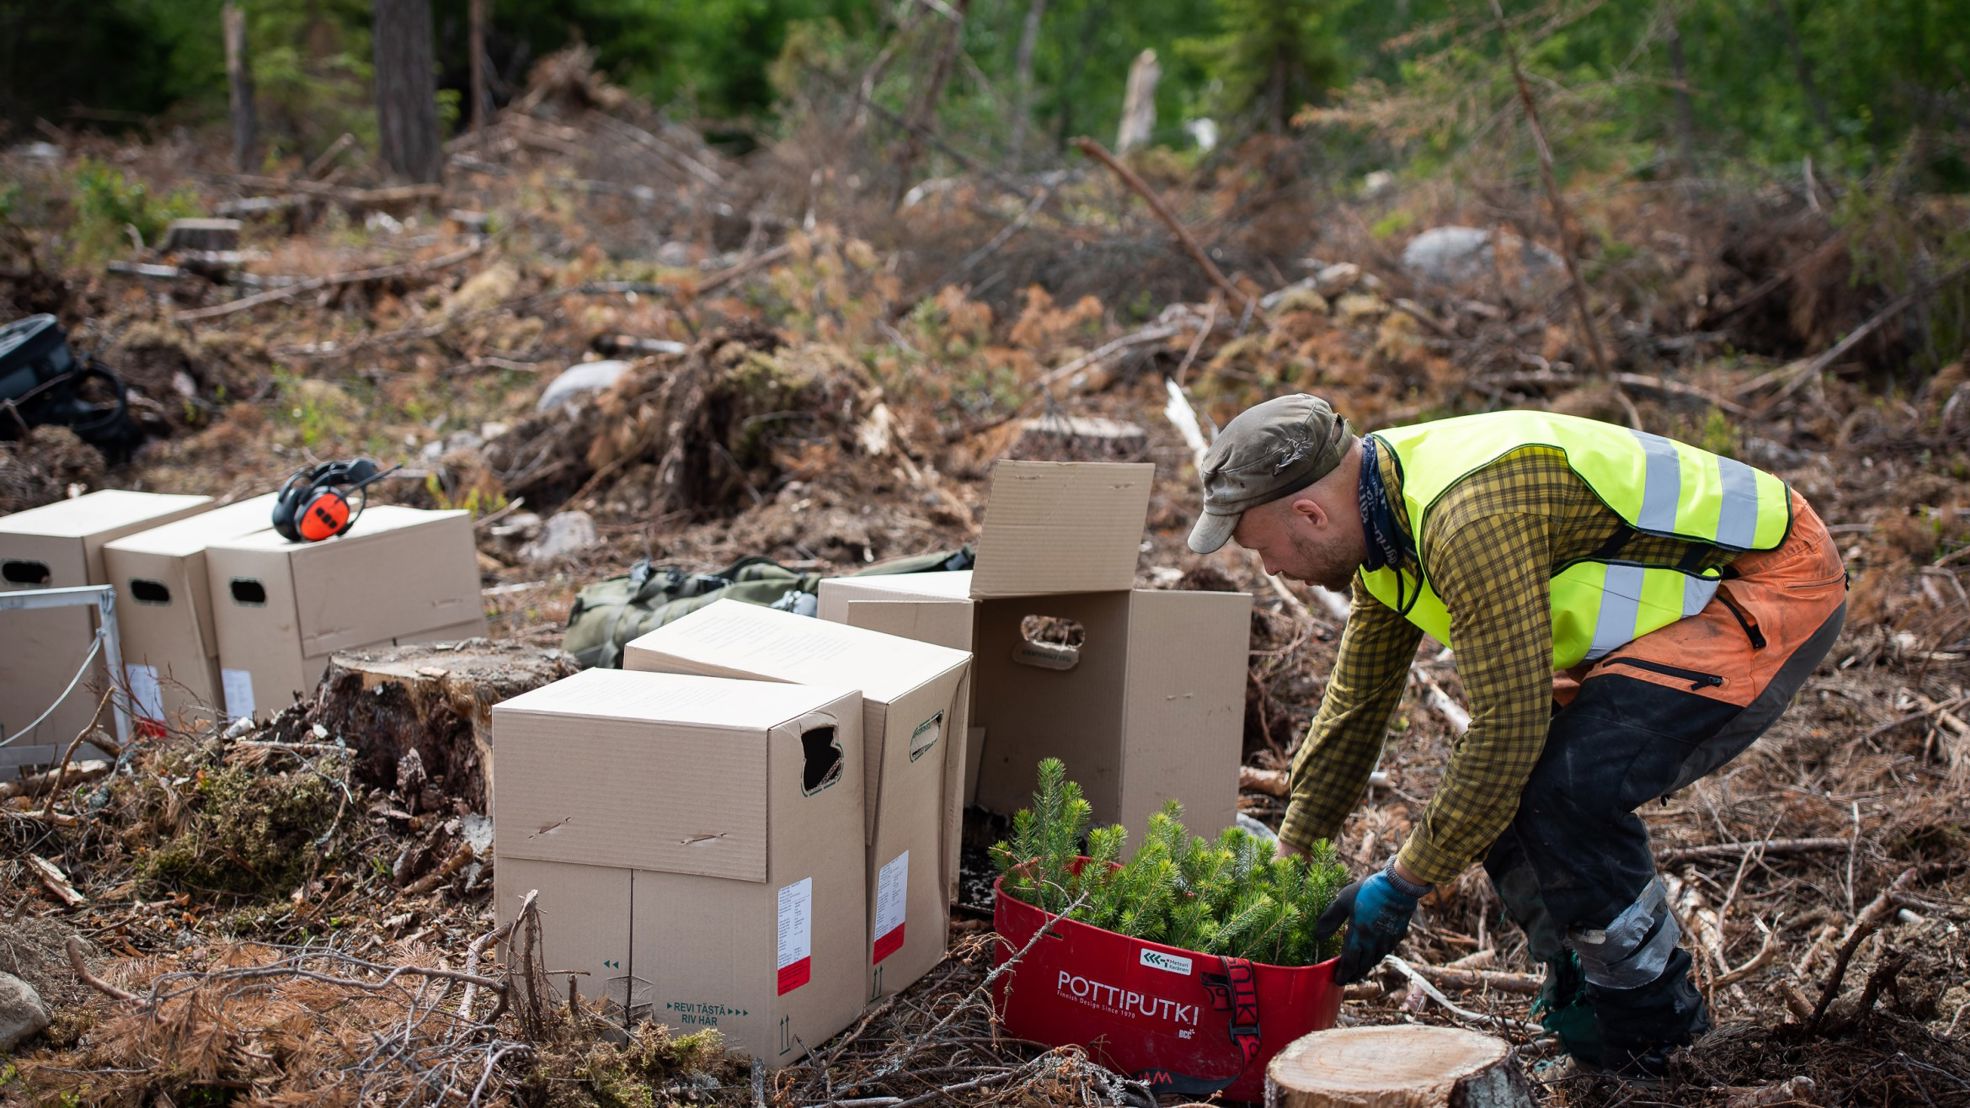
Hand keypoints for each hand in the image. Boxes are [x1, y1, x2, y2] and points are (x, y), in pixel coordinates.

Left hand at [1314, 866, 1425, 983]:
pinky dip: (1376, 957)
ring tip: (1358, 969)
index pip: (1349, 963)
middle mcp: (1374, 943)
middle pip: (1363, 966)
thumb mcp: (1344, 900)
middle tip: (1346, 978)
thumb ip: (1330, 918)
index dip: (1343, 974)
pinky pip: (1385, 952)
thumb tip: (1317, 935)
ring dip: (1365, 967)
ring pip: (1375, 961)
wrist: (1400, 886)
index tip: (1337, 981)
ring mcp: (1387, 941)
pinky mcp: (1397, 936)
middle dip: (1353, 974)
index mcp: (1359, 936)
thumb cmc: (1369, 891)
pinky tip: (1373, 954)